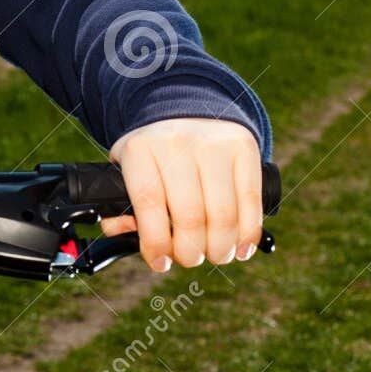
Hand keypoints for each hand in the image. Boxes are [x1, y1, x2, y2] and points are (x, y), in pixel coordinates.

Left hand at [101, 118, 263, 272]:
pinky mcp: (243, 148)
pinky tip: (241, 248)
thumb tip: (121, 233)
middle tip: (189, 259)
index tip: (160, 263)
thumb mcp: (127, 169)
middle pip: (189, 215)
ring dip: (221, 249)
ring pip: (223, 214)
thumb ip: (119, 205)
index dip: (156, 242)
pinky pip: (250, 201)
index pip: (149, 202)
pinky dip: (248, 234)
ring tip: (215, 255)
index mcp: (140, 149)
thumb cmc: (153, 153)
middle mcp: (176, 143)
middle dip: (191, 252)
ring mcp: (213, 144)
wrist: (186, 108)